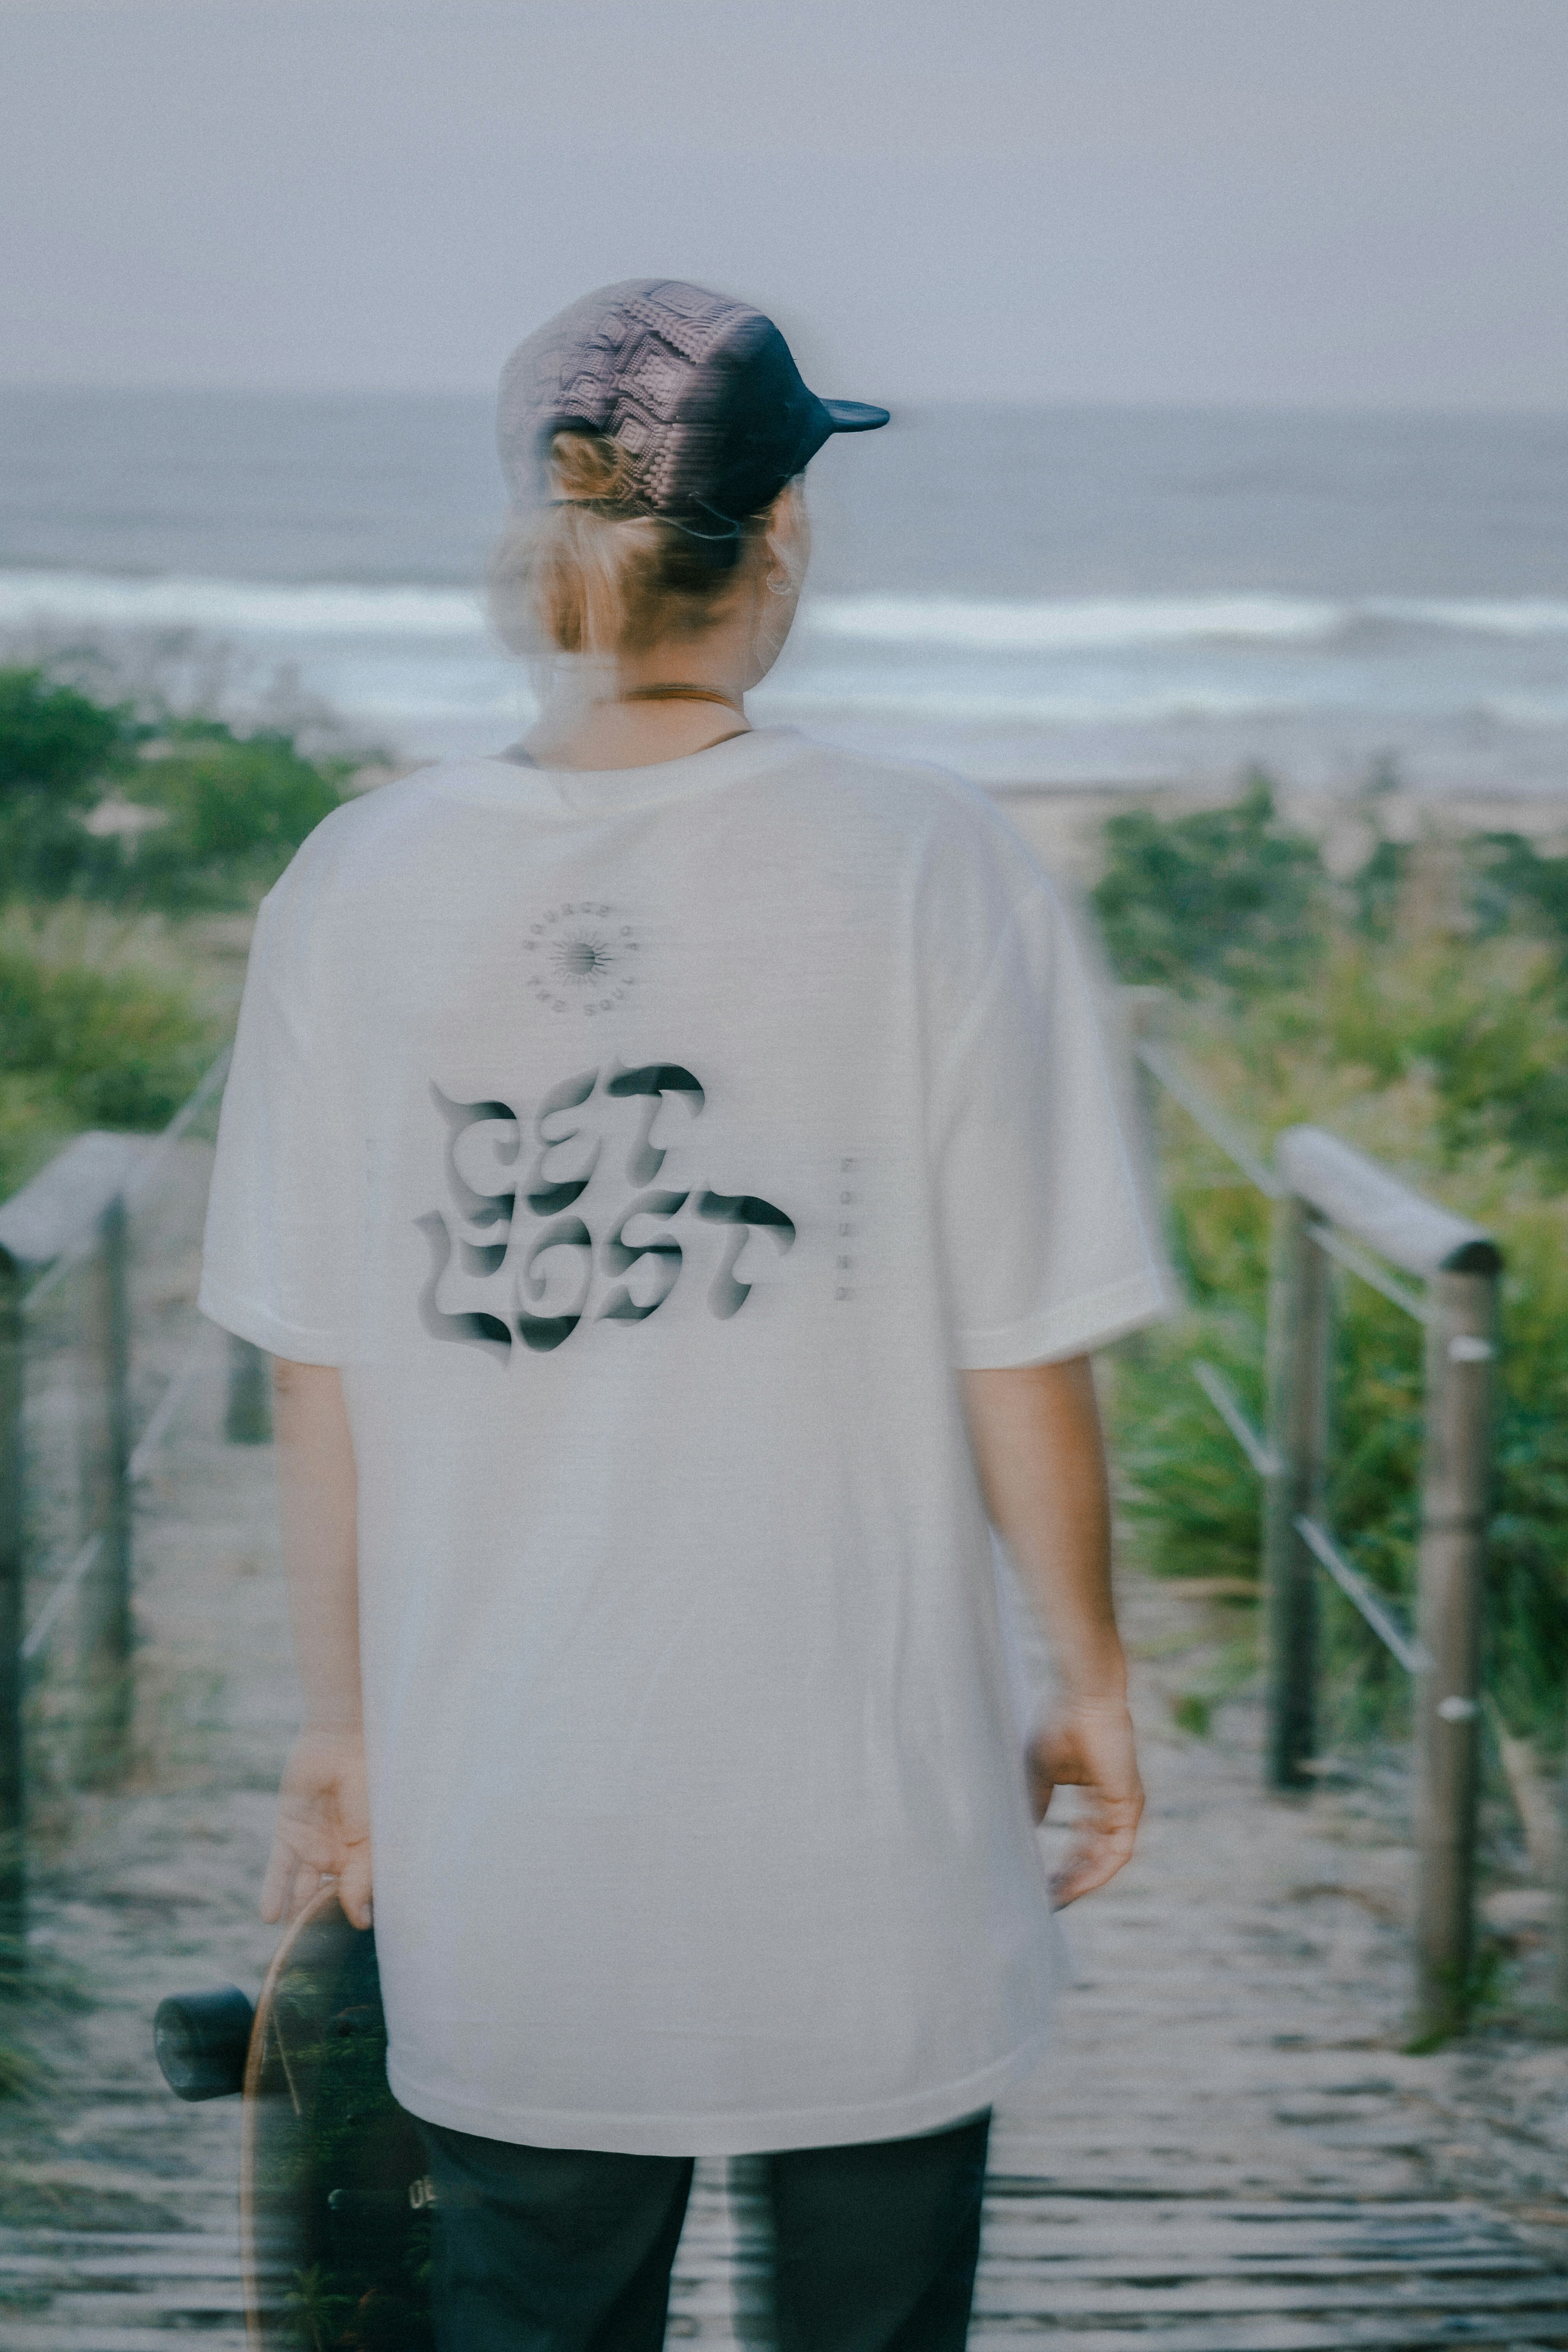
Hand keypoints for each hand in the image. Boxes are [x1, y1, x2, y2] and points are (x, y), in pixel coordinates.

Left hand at [261, 1727, 372, 1929]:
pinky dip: (274, 1891)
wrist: (342, 1740)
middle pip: (329, 1895)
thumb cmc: (371, 1783)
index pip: (361, 1893)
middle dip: (322, 1920)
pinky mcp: (288, 1832)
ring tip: (291, 1944)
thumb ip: (363, 1878)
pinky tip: (270, 1918)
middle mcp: (340, 1852)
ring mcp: (313, 1843)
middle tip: (316, 1954)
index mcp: (368, 1852)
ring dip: (297, 1912)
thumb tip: (361, 1921)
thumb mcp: (373, 1835)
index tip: (352, 1943)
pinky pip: (280, 1868)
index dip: (356, 1915)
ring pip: (303, 1887)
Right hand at [1028, 1698, 1142, 1906]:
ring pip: (1104, 1858)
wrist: (1083, 1696)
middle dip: (1069, 1878)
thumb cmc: (1061, 1722)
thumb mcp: (1038, 1771)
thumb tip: (1022, 1833)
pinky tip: (1074, 1885)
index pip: (1080, 1839)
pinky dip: (1097, 1871)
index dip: (1061, 1863)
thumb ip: (1034, 1803)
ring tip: (1055, 1899)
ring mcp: (1123, 1806)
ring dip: (1081, 1881)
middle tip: (1046, 1899)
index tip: (1040, 1882)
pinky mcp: (1129, 1806)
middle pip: (1092, 1853)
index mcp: (1092, 1793)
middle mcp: (1110, 1804)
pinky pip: (1117, 1851)